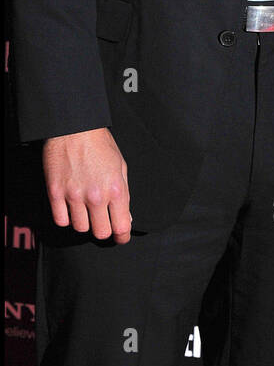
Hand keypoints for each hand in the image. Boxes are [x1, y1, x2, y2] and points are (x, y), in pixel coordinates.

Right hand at [42, 127, 131, 243]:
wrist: (74, 128)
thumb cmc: (100, 144)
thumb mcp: (121, 165)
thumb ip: (124, 193)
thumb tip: (125, 217)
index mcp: (116, 189)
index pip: (121, 227)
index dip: (122, 236)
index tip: (121, 237)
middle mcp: (96, 196)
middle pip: (100, 233)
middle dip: (104, 230)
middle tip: (102, 222)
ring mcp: (74, 196)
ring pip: (80, 228)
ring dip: (84, 222)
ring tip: (85, 209)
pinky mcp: (55, 193)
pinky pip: (61, 220)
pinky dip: (66, 218)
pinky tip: (70, 207)